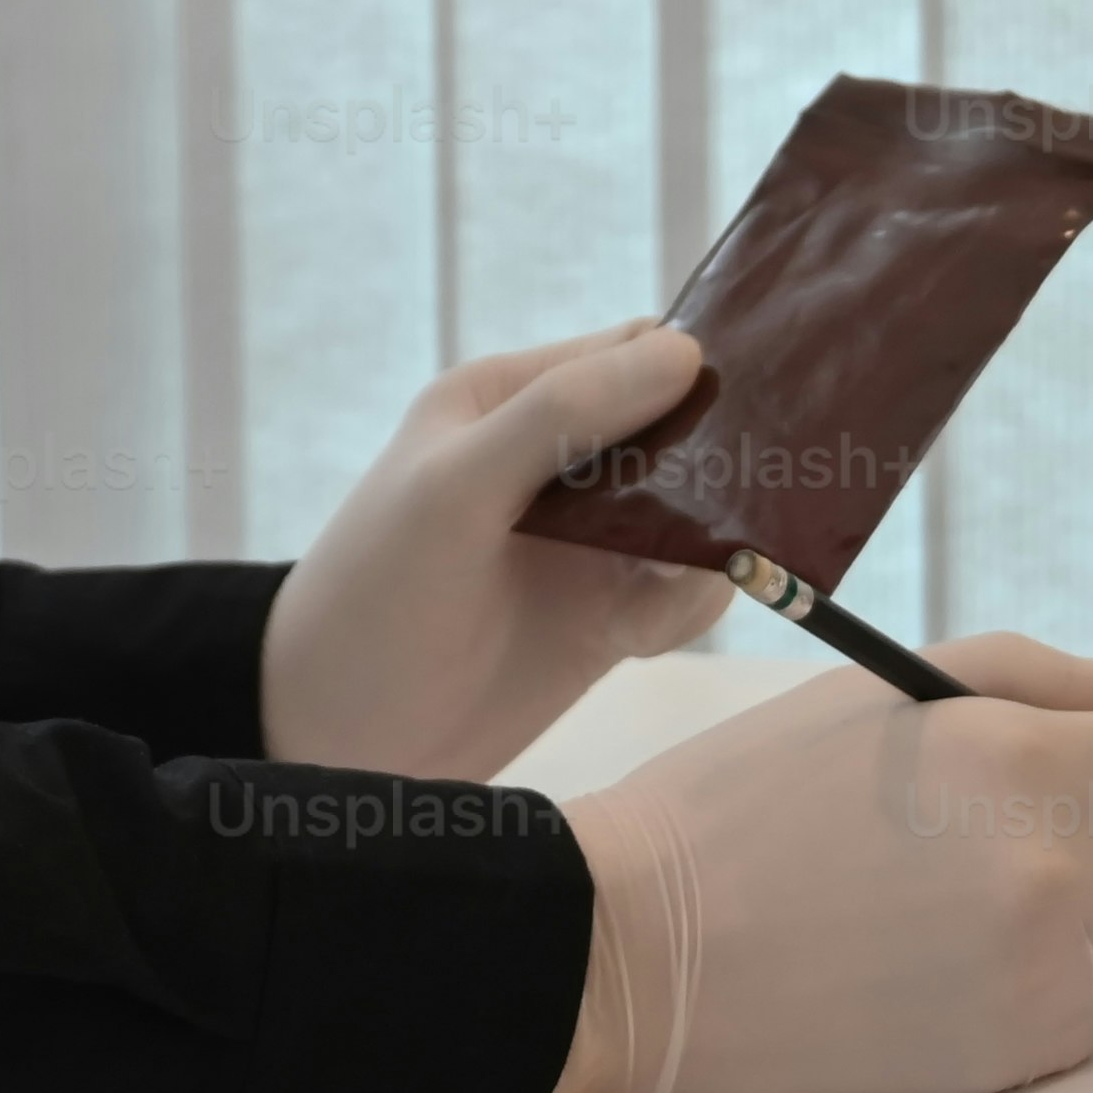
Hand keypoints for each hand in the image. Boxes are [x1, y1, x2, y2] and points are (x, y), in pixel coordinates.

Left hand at [253, 320, 742, 779]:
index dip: (692, 367)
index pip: (629, 352)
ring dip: (706, 548)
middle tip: (751, 500)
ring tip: (663, 585)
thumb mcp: (457, 487)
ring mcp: (587, 542)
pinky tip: (633, 638)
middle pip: (680, 434)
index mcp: (509, 401)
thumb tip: (688, 353)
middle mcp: (556, 461)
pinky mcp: (606, 617)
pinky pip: (683, 595)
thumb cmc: (377, 593)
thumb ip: (563, 416)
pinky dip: (681, 611)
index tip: (754, 399)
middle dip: (719, 464)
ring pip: (697, 519)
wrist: (338, 740)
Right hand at [541, 636, 1092, 1092]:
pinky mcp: (1012, 1058)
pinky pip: (1090, 1019)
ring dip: (1083, 927)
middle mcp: (1057, 871)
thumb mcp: (880, 694)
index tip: (1061, 775)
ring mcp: (1041, 974)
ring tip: (963, 909)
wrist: (643, 949)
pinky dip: (1042, 997)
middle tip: (980, 843)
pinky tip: (945, 971)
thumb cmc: (749, 799)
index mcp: (1026, 761)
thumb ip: (1032, 678)